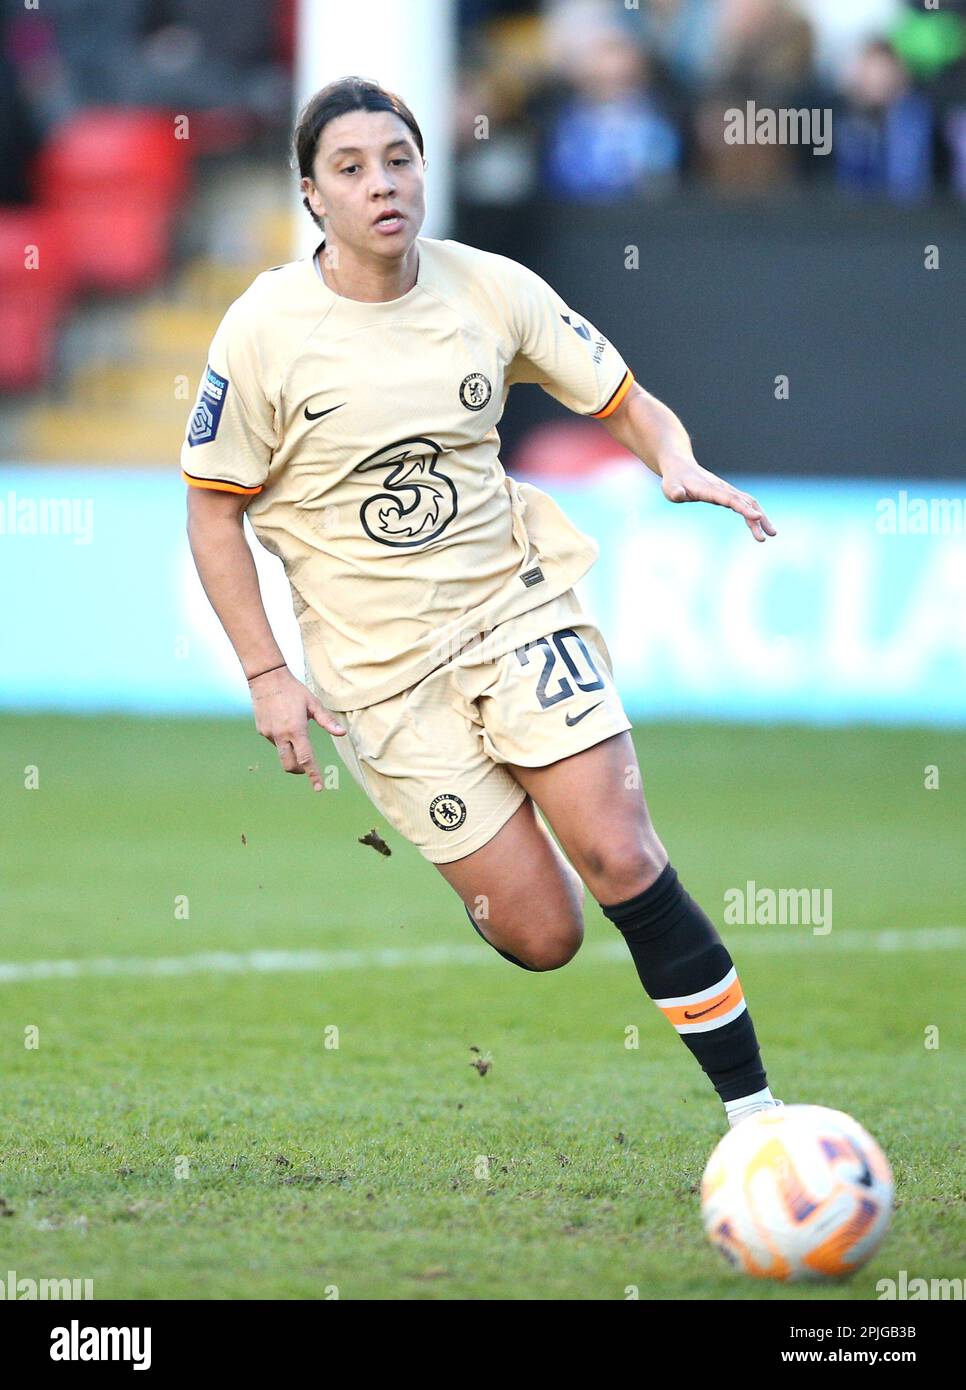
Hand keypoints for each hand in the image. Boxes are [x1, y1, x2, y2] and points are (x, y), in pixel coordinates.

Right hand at [248, 666, 346, 791]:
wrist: (266, 679)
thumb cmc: (293, 690)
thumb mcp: (313, 703)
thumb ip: (327, 721)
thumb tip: (342, 734)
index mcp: (296, 730)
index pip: (306, 759)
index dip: (313, 775)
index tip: (318, 788)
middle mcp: (280, 735)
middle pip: (289, 765)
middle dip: (299, 770)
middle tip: (307, 767)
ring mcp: (268, 733)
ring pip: (281, 752)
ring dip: (290, 751)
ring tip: (295, 731)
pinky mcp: (260, 730)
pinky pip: (273, 741)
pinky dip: (281, 739)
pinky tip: (283, 723)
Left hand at [660, 458, 776, 541]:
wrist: (680, 466)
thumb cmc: (674, 480)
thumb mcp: (669, 487)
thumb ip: (674, 492)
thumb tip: (678, 495)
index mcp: (709, 489)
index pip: (730, 499)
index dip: (743, 508)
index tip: (756, 517)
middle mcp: (722, 488)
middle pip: (744, 502)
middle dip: (757, 519)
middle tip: (766, 537)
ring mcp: (726, 490)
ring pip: (748, 502)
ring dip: (761, 517)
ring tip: (771, 534)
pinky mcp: (727, 494)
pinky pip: (745, 503)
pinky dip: (754, 513)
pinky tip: (760, 525)